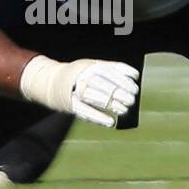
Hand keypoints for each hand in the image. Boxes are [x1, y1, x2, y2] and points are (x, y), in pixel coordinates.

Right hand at [19, 55, 139, 127]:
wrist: (53, 81)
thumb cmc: (82, 75)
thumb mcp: (95, 66)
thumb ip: (113, 69)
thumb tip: (134, 75)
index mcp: (90, 66)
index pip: (110, 72)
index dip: (124, 80)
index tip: (135, 87)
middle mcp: (82, 77)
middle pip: (104, 85)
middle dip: (120, 93)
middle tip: (131, 100)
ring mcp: (75, 91)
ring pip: (95, 98)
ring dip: (112, 105)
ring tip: (124, 110)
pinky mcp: (71, 105)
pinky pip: (85, 112)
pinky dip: (99, 118)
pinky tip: (111, 123)